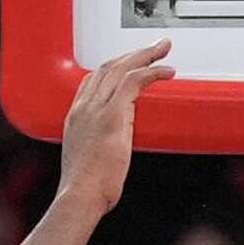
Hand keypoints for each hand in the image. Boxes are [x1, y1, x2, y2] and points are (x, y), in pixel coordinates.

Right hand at [57, 44, 174, 216]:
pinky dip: (152, 73)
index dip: (113, 67)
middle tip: (154, 48)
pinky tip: (167, 71)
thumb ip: (98, 150)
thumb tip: (110, 153)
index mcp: (76, 117)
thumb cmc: (86, 190)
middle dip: (132, 54)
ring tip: (164, 50)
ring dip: (145, 56)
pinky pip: (134, 82)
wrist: (80, 196)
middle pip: (108, 67)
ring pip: (121, 68)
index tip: (129, 64)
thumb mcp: (89, 163)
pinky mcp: (112, 115)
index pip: (93, 80)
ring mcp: (96, 109)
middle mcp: (84, 107)